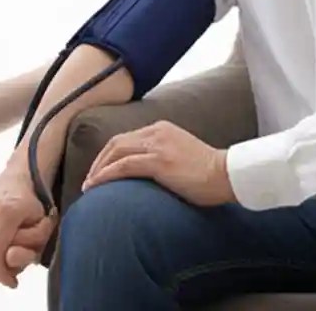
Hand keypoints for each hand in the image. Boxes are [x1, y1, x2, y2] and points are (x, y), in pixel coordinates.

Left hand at [82, 120, 236, 206]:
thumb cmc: (208, 173)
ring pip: (116, 152)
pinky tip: (96, 186)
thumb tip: (146, 175)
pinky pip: (123, 166)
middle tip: (89, 180)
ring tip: (89, 186)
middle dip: (98, 162)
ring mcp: (158, 145)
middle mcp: (157, 132)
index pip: (126, 139)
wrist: (227, 175)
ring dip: (98, 170)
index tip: (100, 171)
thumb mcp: (182, 155)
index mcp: (162, 129)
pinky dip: (106, 175)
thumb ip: (163, 158)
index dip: (108, 155)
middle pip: (116, 143)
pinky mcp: (159, 161)